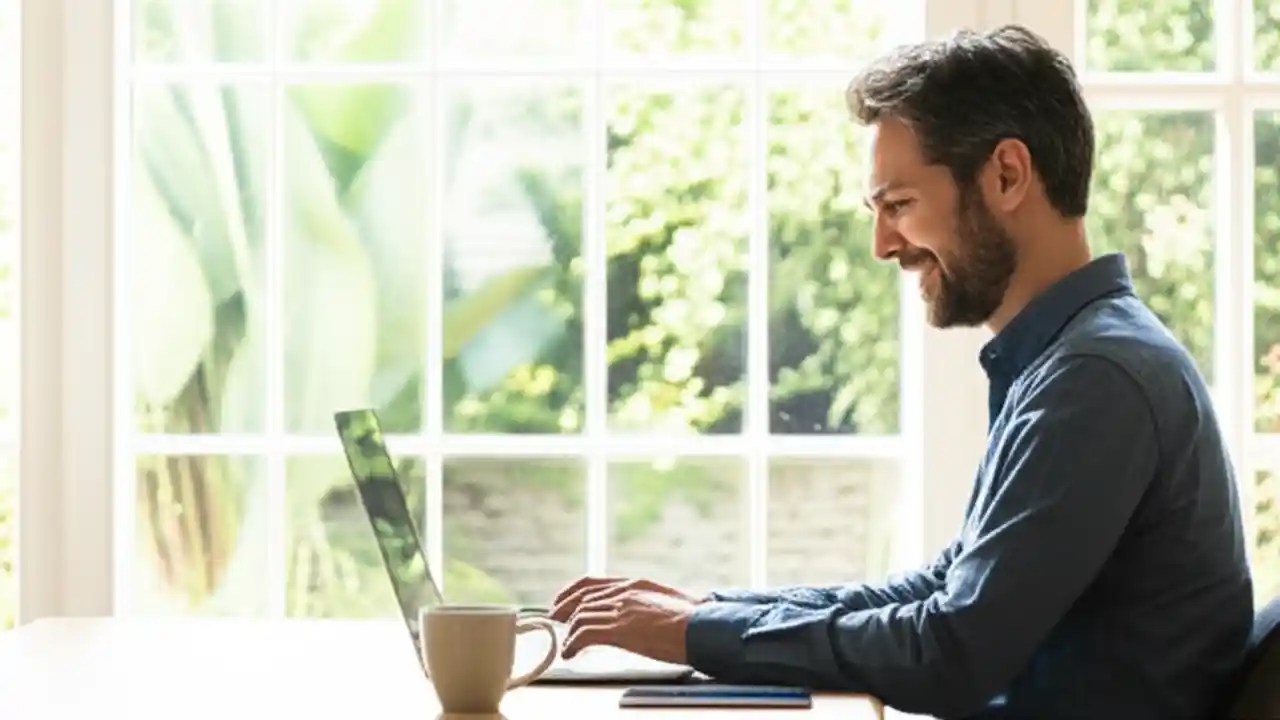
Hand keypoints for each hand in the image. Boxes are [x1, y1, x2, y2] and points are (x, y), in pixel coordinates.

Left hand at [549, 577, 703, 663]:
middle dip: (564, 610)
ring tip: (567, 646)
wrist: (704, 627)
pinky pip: (584, 635)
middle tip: (555, 622)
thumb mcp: (667, 600)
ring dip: (569, 633)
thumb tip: (643, 613)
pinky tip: (571, 653)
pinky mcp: (620, 629)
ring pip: (581, 617)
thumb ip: (648, 602)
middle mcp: (625, 592)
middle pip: (582, 599)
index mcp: (635, 583)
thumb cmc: (695, 619)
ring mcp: (622, 610)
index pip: (593, 582)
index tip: (562, 601)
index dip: (572, 592)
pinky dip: (573, 644)